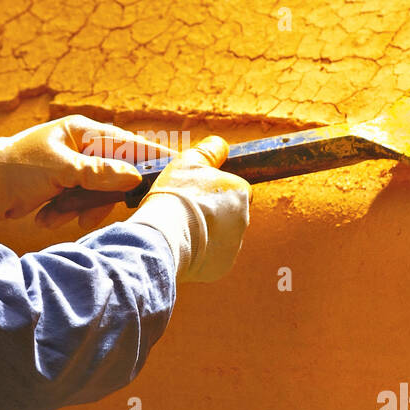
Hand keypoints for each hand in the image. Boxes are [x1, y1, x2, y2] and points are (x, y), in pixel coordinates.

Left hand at [0, 115, 176, 231]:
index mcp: (83, 132)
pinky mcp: (66, 189)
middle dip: (102, 197)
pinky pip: (82, 203)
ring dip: (80, 208)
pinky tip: (49, 218)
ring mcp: (75, 169)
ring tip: (56, 215)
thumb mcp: (58, 170)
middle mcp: (83, 148)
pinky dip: (69, 213)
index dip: (152, 156)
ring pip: (99, 193)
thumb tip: (133, 175)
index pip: (127, 143)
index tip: (177, 166)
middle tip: (92, 211)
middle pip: (116, 173)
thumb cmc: (17, 169)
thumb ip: (98, 173)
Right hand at [128, 135, 249, 281]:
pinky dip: (202, 253)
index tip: (196, 195)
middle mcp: (244, 218)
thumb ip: (209, 151)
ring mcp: (235, 244)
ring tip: (181, 230)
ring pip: (222, 236)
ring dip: (207, 233)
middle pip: (230, 213)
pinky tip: (184, 246)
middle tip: (186, 212)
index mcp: (240, 191)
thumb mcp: (188, 161)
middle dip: (212, 213)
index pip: (235, 189)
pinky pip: (213, 257)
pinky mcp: (223, 265)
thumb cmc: (176, 196)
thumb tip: (220, 143)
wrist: (165, 236)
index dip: (215, 191)